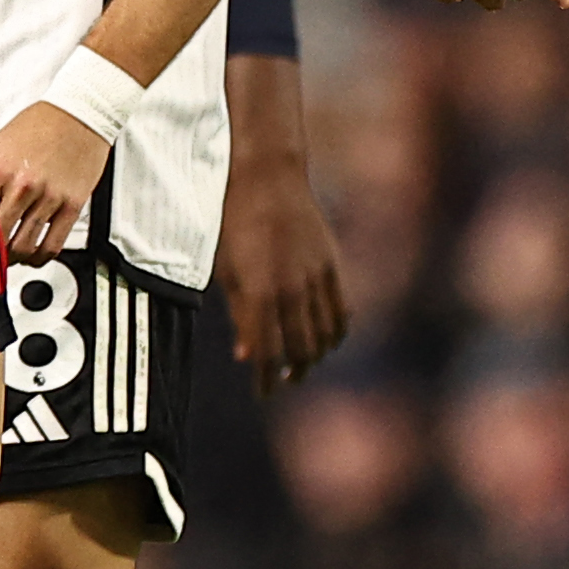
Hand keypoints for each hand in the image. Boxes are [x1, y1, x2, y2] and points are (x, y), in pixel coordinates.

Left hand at [0, 99, 113, 264]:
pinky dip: (40, 258)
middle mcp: (23, 185)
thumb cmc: (39, 125)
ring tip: (10, 256)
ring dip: (13, 259)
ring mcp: (49, 197)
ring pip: (24, 247)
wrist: (80, 112)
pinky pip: (53, 245)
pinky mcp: (72, 205)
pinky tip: (34, 256)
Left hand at [216, 89, 346, 391]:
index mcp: (259, 292)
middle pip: (301, 351)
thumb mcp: (225, 270)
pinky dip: (336, 332)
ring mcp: (316, 277)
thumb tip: (246, 355)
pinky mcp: (332, 264)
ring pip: (325, 336)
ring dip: (315, 356)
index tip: (264, 392)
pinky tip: (325, 338)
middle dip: (292, 373)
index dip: (267, 379)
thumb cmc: (233, 222)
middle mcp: (292, 289)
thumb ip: (239, 314)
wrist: (266, 175)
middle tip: (284, 381)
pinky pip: (342, 311)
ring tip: (303, 364)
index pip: (268, 353)